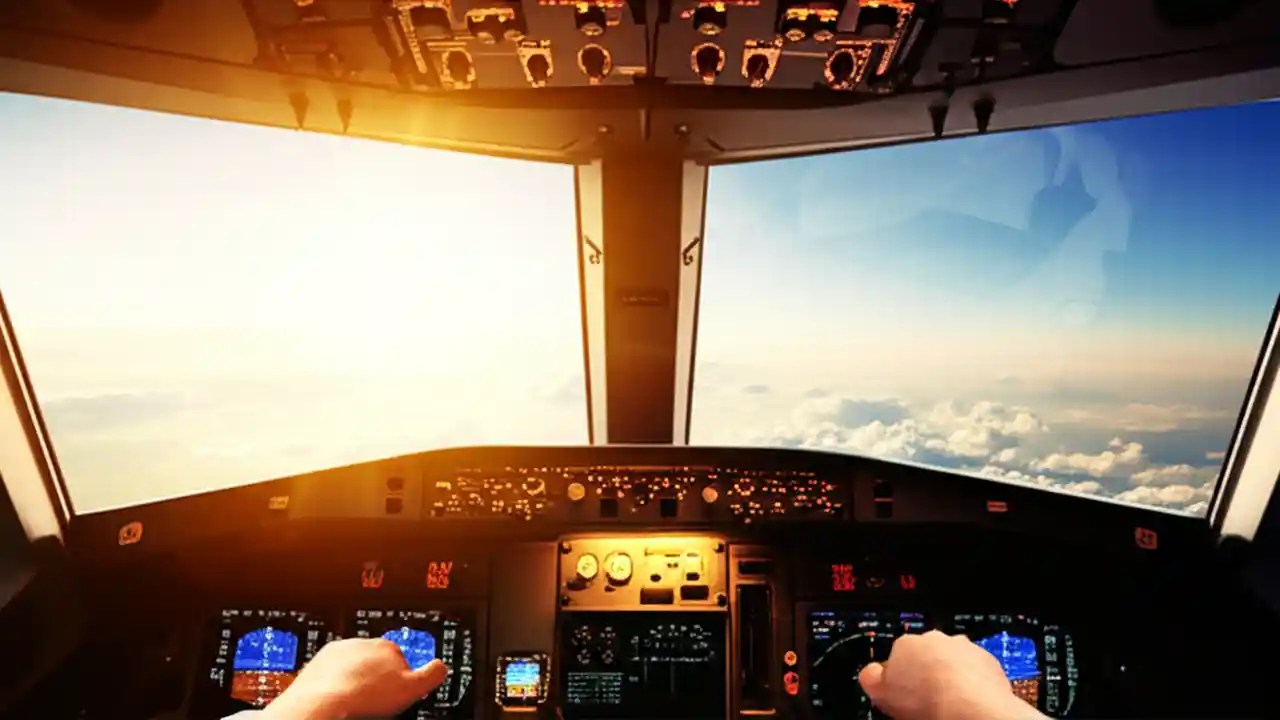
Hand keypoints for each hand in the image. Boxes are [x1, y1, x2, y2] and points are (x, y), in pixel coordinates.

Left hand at [262, 638, 447, 719]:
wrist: (324, 702)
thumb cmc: (365, 697)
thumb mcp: (412, 689)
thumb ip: (431, 674)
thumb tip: (440, 666)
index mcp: (389, 647)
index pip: (403, 659)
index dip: (402, 678)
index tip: (396, 692)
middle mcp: (364, 644)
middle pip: (377, 660)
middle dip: (378, 675)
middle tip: (376, 698)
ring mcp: (341, 651)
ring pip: (355, 663)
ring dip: (357, 677)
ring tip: (356, 699)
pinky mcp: (321, 660)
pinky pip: (333, 669)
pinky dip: (336, 680)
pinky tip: (339, 696)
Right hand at [858, 630, 1044, 719]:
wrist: (972, 711)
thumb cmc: (928, 704)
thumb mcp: (881, 694)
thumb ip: (871, 677)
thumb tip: (870, 673)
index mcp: (905, 644)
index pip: (896, 656)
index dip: (898, 677)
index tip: (901, 694)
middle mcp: (935, 639)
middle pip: (924, 655)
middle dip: (924, 672)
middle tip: (924, 699)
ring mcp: (963, 648)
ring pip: (951, 660)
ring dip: (949, 676)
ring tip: (947, 703)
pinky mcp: (987, 661)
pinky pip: (975, 670)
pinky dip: (972, 683)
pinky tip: (967, 702)